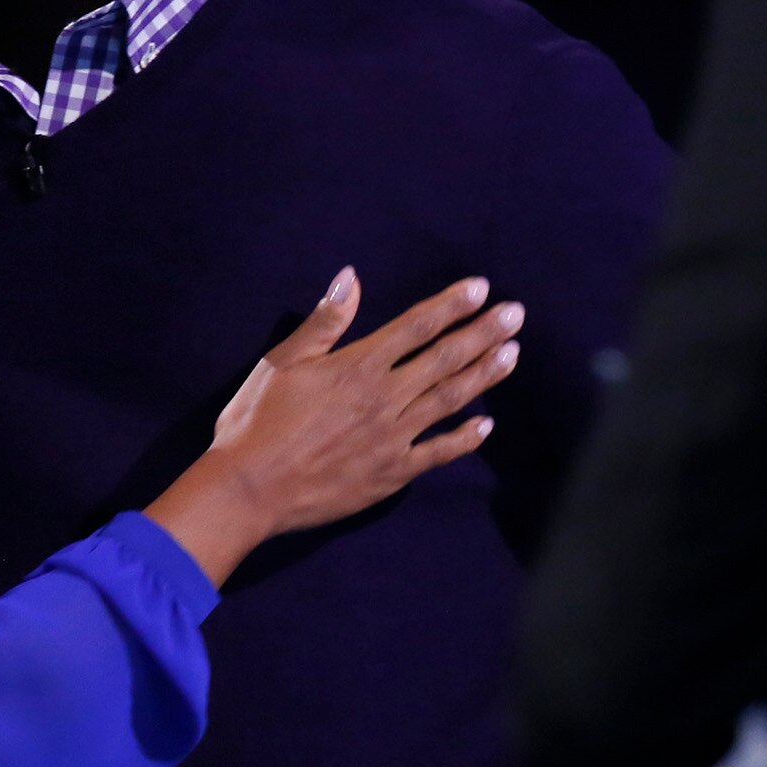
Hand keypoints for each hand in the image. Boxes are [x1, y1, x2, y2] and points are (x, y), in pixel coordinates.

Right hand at [147, 271, 523, 583]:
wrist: (250, 489)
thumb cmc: (256, 422)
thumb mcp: (281, 362)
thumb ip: (324, 321)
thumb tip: (351, 276)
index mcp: (358, 366)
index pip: (415, 326)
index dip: (451, 305)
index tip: (481, 288)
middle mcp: (384, 398)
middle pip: (444, 358)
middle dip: (483, 333)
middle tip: (516, 314)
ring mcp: (393, 438)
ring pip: (450, 399)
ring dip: (484, 375)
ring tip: (513, 354)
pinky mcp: (393, 473)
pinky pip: (439, 453)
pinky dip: (465, 438)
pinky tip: (486, 424)